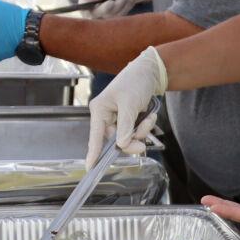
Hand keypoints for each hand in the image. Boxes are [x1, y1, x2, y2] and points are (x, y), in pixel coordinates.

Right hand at [85, 46, 166, 160]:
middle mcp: (105, 116)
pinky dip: (145, 126)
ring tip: (149, 118)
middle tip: (142, 144)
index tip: (90, 168)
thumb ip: (125, 126)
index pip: (95, 136)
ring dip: (141, 131)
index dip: (93, 153)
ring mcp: (117, 119)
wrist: (150, 72)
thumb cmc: (135, 82)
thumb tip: (121, 145)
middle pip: (115, 140)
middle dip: (131, 140)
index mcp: (99, 110)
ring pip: (128, 137)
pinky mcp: (128, 119)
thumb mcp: (130, 104)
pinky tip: (150, 115)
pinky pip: (135, 132)